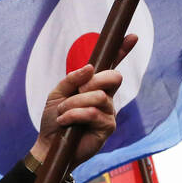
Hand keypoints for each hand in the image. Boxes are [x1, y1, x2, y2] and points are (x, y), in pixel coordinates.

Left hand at [30, 34, 137, 168]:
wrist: (49, 146)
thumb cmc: (54, 120)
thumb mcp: (57, 94)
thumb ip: (71, 79)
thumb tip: (90, 68)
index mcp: (94, 86)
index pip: (111, 65)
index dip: (122, 50)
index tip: (132, 37)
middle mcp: (106, 97)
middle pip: (114, 77)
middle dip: (92, 82)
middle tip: (77, 92)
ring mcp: (109, 112)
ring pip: (98, 97)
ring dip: (74, 103)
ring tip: (63, 114)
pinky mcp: (107, 127)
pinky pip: (93, 113)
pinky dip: (74, 115)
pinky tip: (65, 122)